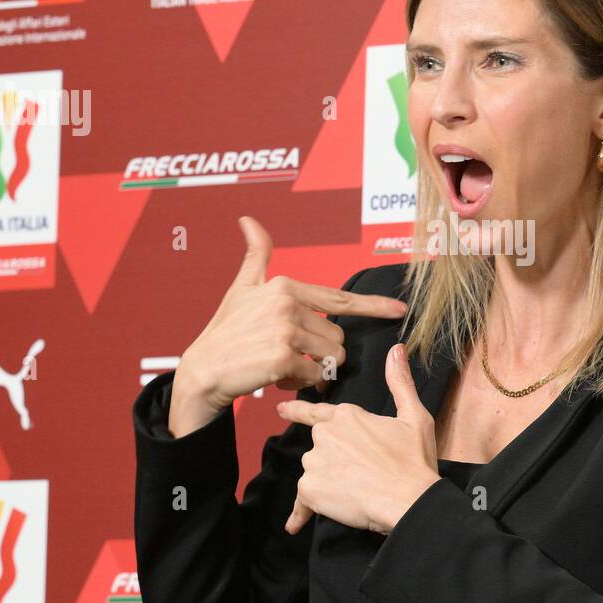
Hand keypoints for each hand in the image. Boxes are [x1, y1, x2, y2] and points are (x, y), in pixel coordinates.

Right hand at [169, 216, 408, 436]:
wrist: (202, 369)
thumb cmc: (226, 330)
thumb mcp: (242, 288)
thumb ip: (256, 255)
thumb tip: (249, 220)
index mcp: (286, 286)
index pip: (339, 297)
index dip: (373, 305)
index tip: (400, 309)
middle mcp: (288, 304)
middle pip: (338, 336)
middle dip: (323, 351)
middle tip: (291, 354)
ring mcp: (286, 331)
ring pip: (332, 357)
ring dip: (315, 368)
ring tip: (285, 365)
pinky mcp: (282, 359)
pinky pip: (316, 375)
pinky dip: (302, 382)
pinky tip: (278, 378)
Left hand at [277, 343, 439, 535]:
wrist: (408, 500)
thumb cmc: (414, 461)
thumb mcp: (414, 417)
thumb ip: (400, 383)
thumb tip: (396, 350)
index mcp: (347, 415)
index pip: (317, 411)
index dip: (299, 411)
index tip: (283, 410)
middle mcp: (325, 434)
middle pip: (320, 446)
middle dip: (333, 460)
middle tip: (359, 475)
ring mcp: (315, 461)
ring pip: (314, 471)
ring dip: (327, 482)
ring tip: (355, 494)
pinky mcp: (310, 489)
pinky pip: (303, 500)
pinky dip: (304, 510)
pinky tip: (298, 524)